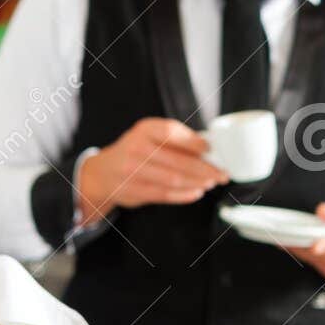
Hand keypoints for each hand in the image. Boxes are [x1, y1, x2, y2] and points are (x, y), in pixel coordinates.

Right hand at [78, 118, 226, 221]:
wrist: (103, 173)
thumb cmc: (135, 151)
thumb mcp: (149, 136)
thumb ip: (174, 140)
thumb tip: (209, 149)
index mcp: (144, 129)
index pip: (172, 132)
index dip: (194, 142)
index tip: (211, 150)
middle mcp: (137, 148)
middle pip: (177, 161)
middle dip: (205, 169)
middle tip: (221, 173)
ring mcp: (133, 171)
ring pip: (173, 180)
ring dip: (197, 182)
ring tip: (211, 183)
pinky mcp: (133, 190)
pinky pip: (164, 194)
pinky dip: (184, 195)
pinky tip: (196, 192)